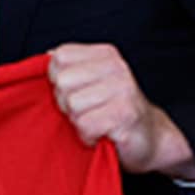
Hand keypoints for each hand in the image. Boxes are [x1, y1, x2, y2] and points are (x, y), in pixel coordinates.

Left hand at [48, 44, 194, 179]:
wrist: (149, 139)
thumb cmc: (113, 112)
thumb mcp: (91, 82)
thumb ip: (68, 68)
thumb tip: (45, 56)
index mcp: (105, 55)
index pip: (59, 59)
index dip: (59, 81)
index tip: (78, 92)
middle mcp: (116, 68)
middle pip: (62, 83)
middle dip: (68, 104)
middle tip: (90, 111)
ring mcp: (122, 90)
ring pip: (72, 106)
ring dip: (79, 122)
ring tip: (98, 122)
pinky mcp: (124, 114)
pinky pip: (85, 125)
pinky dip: (88, 136)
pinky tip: (102, 134)